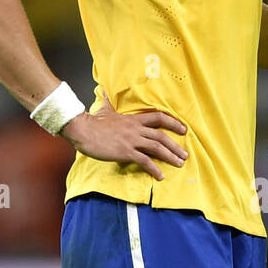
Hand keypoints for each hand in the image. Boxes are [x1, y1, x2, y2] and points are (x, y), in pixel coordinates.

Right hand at [61, 94, 187, 179]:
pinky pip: (145, 161)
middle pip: (161, 136)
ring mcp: (132, 141)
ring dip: (170, 156)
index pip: (158, 117)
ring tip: (179, 164)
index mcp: (133, 119)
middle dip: (175, 146)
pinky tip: (160, 176)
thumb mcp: (105, 109)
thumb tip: (107, 91)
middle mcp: (136, 129)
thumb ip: (109, 101)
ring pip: (157, 148)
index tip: (183, 129)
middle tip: (185, 154)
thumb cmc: (93, 122)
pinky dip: (154, 169)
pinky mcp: (126, 152)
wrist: (83, 130)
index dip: (172, 122)